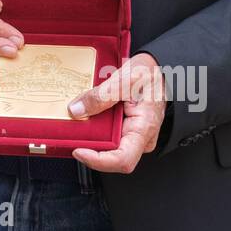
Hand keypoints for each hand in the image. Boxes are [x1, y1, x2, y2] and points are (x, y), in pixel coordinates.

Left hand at [68, 53, 166, 173]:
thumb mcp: (124, 79)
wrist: (157, 69)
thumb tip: (77, 110)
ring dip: (90, 137)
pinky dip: (94, 129)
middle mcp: (140, 138)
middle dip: (89, 147)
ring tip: (79, 120)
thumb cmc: (149, 74)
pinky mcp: (125, 130)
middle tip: (73, 131)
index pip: (122, 160)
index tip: (79, 151)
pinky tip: (87, 117)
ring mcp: (132, 135)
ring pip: (107, 147)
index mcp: (144, 128)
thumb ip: (101, 96)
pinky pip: (107, 136)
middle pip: (111, 156)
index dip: (98, 161)